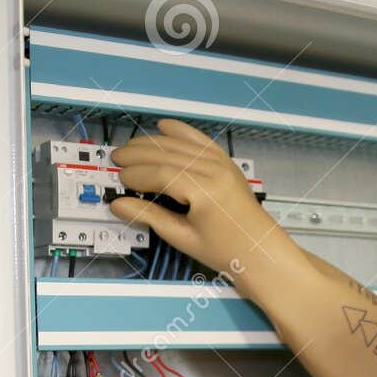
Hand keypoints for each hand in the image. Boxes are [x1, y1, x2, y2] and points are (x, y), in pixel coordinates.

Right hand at [108, 119, 303, 292]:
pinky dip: (180, 131)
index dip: (137, 174)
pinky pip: (199, 140)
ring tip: (130, 147)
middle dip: (138, 154)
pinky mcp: (226, 162)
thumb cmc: (224, 250)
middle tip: (116, 158)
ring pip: (181, 144)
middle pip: (168, 153)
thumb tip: (119, 205)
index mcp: (205, 192)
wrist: (260, 249)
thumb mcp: (183, 238)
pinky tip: (163, 126)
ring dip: (152, 142)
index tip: (120, 179)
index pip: (162, 174)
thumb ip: (150, 217)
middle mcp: (214, 171)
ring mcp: (222, 163)